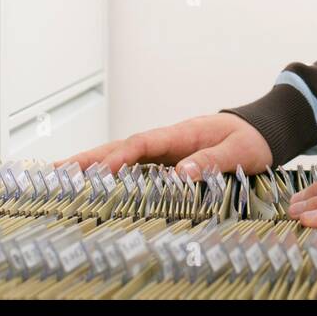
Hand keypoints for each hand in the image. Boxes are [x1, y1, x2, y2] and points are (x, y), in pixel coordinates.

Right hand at [54, 113, 271, 177]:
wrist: (261, 130)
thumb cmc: (251, 139)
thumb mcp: (239, 151)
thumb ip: (212, 161)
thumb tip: (181, 172)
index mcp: (181, 133)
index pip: (143, 143)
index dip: (119, 157)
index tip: (99, 171)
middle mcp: (167, 140)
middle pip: (122, 148)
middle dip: (89, 158)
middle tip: (54, 170)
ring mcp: (165, 150)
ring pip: (123, 157)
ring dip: (93, 166)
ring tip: (60, 177)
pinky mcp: (167, 161)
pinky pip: (135, 167)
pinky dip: (112, 173)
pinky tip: (94, 184)